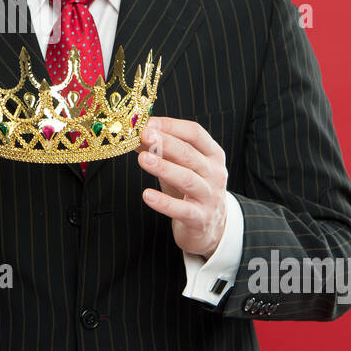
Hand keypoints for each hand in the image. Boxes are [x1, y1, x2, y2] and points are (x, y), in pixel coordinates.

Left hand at [136, 116, 228, 257]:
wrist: (212, 227)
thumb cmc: (192, 190)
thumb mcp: (181, 166)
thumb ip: (163, 151)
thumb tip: (136, 136)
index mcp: (213, 155)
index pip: (195, 133)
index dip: (171, 126)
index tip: (148, 123)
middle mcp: (215, 173)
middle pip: (189, 154)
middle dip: (166, 143)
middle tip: (144, 135)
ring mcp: (209, 196)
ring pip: (187, 179)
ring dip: (164, 167)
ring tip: (143, 159)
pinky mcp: (200, 218)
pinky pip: (182, 209)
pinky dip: (163, 202)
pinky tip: (147, 195)